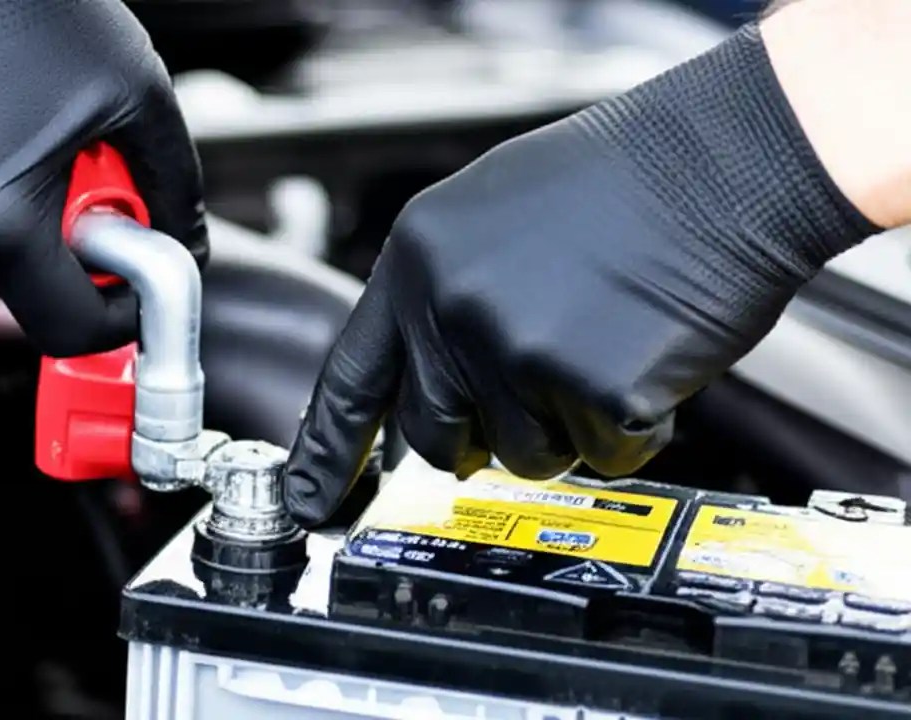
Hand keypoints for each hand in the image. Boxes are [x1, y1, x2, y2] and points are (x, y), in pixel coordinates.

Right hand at [0, 0, 206, 355]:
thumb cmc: (24, 1)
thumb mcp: (136, 97)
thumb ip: (175, 189)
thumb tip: (184, 244)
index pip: (68, 326)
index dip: (120, 315)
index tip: (143, 284)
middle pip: (34, 285)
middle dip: (87, 243)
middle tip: (108, 173)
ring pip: (3, 244)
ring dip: (50, 208)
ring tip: (64, 132)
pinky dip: (11, 183)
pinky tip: (25, 122)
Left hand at [282, 24, 878, 526]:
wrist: (716, 158)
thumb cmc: (618, 182)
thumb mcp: (489, 217)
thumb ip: (443, 299)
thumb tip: (429, 383)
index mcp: (416, 263)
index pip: (352, 380)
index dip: (329, 451)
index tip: (307, 504)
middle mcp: (449, 309)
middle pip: (437, 439)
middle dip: (486, 436)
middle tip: (539, 389)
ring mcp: (513, 350)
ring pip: (522, 456)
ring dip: (567, 429)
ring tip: (603, 348)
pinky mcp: (587, 388)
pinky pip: (601, 456)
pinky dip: (631, 428)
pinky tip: (645, 360)